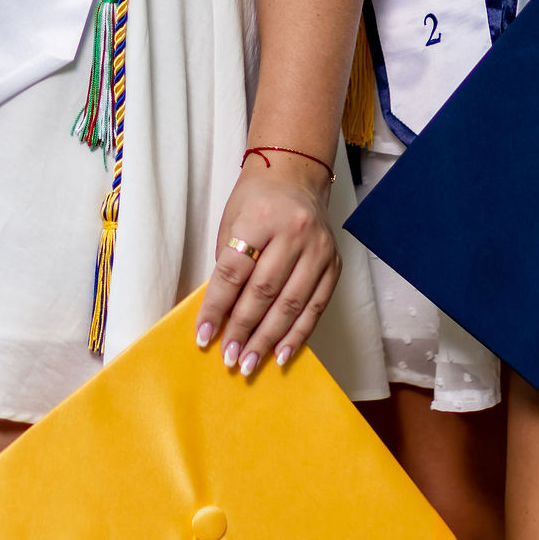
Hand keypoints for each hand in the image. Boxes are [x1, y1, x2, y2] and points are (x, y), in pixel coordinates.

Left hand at [194, 148, 340, 378]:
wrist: (296, 176)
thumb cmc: (256, 200)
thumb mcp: (231, 221)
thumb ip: (228, 265)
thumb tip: (220, 315)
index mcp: (261, 218)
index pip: (234, 272)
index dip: (216, 308)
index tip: (204, 337)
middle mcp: (295, 233)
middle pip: (264, 291)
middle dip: (243, 329)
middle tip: (229, 358)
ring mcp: (319, 249)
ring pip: (292, 304)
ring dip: (269, 339)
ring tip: (250, 364)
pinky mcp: (334, 264)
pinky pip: (316, 306)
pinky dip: (299, 333)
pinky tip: (282, 353)